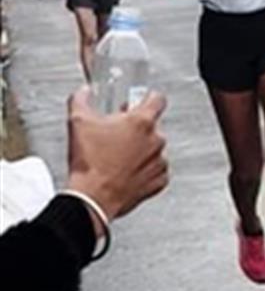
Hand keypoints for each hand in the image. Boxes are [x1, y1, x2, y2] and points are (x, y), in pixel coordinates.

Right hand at [66, 86, 168, 223]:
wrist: (92, 198)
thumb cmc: (89, 163)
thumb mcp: (78, 122)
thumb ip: (81, 100)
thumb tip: (83, 92)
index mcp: (141, 122)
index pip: (158, 99)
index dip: (148, 98)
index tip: (141, 101)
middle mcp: (156, 140)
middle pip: (152, 126)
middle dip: (136, 128)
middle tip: (117, 135)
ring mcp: (159, 161)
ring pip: (154, 148)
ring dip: (140, 150)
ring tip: (119, 157)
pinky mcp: (159, 180)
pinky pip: (156, 170)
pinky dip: (144, 170)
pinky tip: (127, 171)